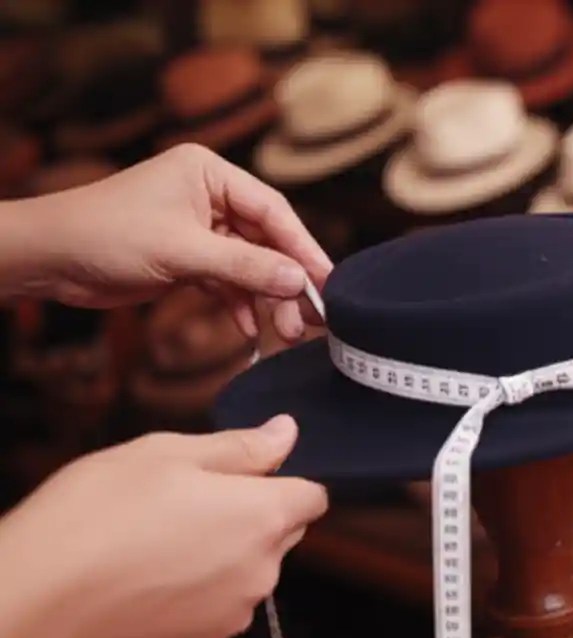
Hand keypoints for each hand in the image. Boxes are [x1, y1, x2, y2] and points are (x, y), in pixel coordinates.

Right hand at [0, 416, 326, 637]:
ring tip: (161, 539)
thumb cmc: (100, 512)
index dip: (285, 479)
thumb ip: (240, 447)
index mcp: (263, 515)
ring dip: (226, 553)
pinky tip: (153, 575)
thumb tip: (287, 432)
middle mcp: (264, 568)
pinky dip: (201, 589)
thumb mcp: (167, 454)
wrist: (42, 598)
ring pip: (251, 569)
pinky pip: (222, 604)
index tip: (245, 474)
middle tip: (188, 501)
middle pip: (284, 532)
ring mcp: (236, 610)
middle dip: (253, 514)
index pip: (314, 495)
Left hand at [2, 144, 330, 341]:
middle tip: (312, 316)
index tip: (327, 282)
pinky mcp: (187, 257)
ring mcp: (199, 228)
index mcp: (209, 173)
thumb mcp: (182, 251)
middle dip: (287, 280)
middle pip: (266, 241)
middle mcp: (209, 195)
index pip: (273, 211)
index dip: (304, 248)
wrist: (49, 258)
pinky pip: (226, 281)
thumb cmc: (105, 234)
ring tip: (286, 331)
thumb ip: (244, 266)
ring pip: (249, 265)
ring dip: (266, 299)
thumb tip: (296, 280)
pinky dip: (238, 304)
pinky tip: (251, 329)